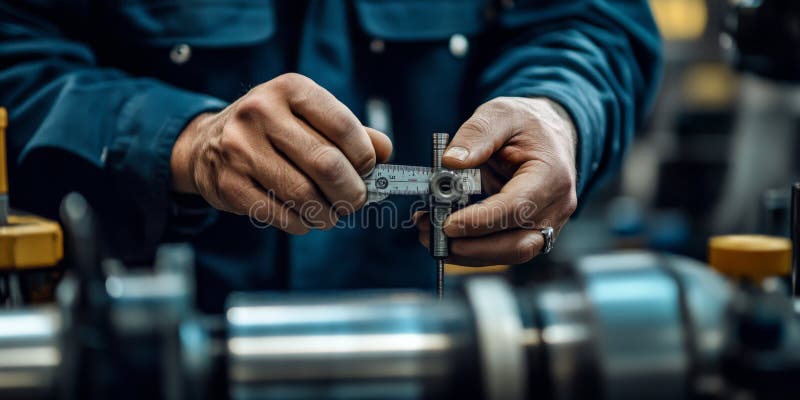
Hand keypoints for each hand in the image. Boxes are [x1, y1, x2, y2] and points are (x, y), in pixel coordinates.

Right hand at [170, 73, 392, 234]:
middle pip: (326, 164)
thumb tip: (386, 152)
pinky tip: (305, 218)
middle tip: (355, 201)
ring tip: (332, 214)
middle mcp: (261, 112)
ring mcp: (240, 148)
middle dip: (351, 192)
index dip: (365, 157)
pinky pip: (280, 215)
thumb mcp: (308, 117)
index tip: (368, 172)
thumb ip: (351, 132)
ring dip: (329, 214)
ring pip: (304, 195)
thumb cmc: (273, 131)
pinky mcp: (229, 183)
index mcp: (290, 89)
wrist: (206, 145)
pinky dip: (302, 224)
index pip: (343, 126)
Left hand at [415, 97, 576, 264]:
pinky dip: (474, 248)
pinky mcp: (532, 233)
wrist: (549, 134)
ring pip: (510, 254)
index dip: (480, 221)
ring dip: (468, 253)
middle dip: (471, 247)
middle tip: (431, 235)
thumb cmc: (527, 124)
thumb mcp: (500, 114)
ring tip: (431, 236)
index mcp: (552, 175)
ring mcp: (547, 224)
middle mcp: (556, 207)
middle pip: (517, 244)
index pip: (517, 208)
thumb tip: (450, 161)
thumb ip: (476, 134)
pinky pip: (504, 250)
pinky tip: (446, 236)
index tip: (447, 224)